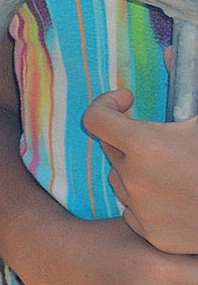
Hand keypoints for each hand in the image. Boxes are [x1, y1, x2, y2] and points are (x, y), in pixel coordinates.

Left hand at [89, 90, 197, 254]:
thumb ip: (188, 83)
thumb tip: (168, 50)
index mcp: (145, 146)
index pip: (95, 119)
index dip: (107, 104)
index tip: (128, 100)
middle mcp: (134, 178)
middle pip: (112, 147)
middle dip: (130, 138)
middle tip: (164, 139)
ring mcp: (142, 210)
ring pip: (121, 179)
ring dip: (136, 170)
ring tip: (173, 170)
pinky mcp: (151, 235)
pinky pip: (133, 210)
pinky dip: (146, 201)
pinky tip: (175, 197)